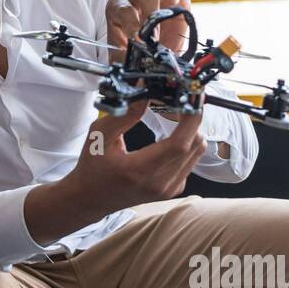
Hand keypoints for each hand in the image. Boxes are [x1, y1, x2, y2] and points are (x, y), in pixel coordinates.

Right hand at [64, 100, 208, 211]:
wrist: (91, 198)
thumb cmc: (92, 167)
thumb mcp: (100, 135)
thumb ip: (124, 113)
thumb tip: (143, 89)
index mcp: (141, 170)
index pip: (180, 144)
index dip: (191, 119)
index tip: (190, 99)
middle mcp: (160, 183)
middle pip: (194, 145)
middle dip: (191, 120)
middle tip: (179, 103)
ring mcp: (169, 189)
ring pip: (197, 152)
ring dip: (190, 131)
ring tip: (174, 119)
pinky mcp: (173, 189)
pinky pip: (191, 161)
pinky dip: (186, 145)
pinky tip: (168, 138)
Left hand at [104, 0, 195, 55]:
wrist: (150, 62)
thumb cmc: (134, 58)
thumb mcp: (125, 60)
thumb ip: (128, 57)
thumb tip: (137, 57)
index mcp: (119, 9)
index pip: (124, 9)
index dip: (131, 24)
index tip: (139, 41)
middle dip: (152, 9)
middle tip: (158, 32)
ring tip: (173, 1)